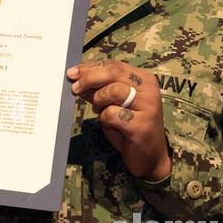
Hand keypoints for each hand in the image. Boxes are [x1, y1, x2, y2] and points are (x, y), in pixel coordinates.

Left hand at [68, 59, 171, 181]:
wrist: (150, 156)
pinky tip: (112, 125)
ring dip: (99, 100)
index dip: (91, 67)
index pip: (114, 65)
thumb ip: (98, 90)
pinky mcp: (142, 124)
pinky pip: (112, 114)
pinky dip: (105, 119)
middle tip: (75, 87)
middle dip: (89, 78)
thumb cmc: (129, 127)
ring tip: (99, 110)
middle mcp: (149, 89)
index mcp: (144, 79)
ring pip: (113, 91)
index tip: (73, 73)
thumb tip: (76, 79)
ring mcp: (148, 106)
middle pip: (114, 72)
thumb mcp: (112, 104)